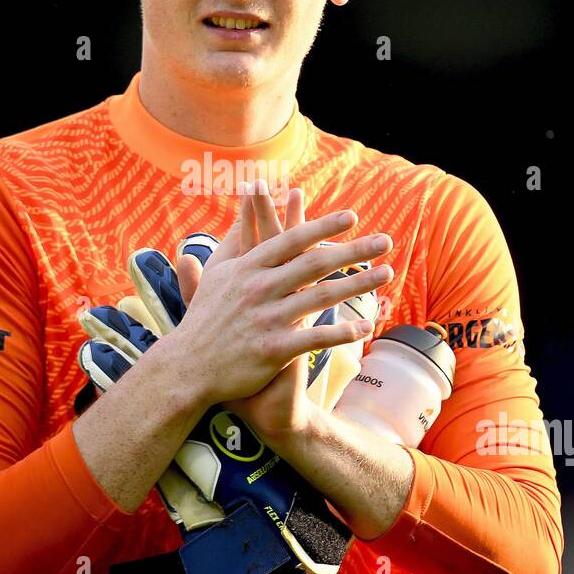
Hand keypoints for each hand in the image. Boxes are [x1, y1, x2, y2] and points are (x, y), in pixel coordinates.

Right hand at [176, 181, 393, 441]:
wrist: (188, 367)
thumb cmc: (204, 318)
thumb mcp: (217, 273)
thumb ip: (235, 239)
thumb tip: (244, 206)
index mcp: (248, 268)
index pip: (291, 240)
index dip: (323, 227)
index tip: (352, 217)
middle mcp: (259, 289)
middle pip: (314, 264)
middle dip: (353, 251)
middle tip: (384, 241)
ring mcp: (266, 318)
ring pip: (321, 297)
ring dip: (358, 285)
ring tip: (386, 274)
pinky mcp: (272, 349)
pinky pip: (315, 338)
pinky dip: (341, 333)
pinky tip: (364, 327)